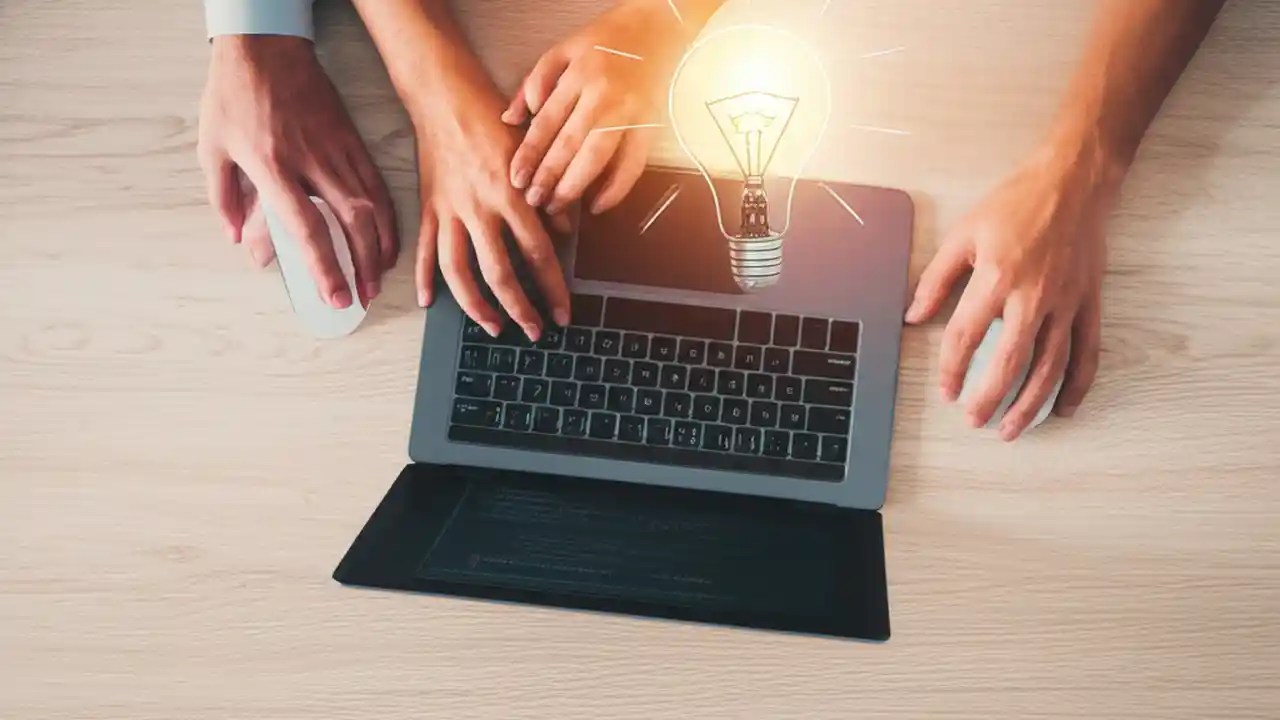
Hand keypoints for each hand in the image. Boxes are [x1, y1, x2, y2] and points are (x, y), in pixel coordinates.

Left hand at [197, 36, 396, 308]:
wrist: (265, 48)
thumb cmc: (235, 96)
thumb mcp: (213, 148)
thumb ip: (224, 199)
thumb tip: (240, 239)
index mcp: (272, 167)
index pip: (306, 227)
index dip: (324, 267)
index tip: (335, 296)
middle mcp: (311, 162)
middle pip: (351, 222)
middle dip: (362, 265)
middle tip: (363, 296)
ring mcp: (338, 151)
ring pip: (372, 207)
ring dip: (379, 248)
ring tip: (378, 277)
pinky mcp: (353, 141)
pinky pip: (378, 186)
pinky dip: (387, 218)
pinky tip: (386, 240)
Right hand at [411, 52, 569, 339]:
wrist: (446, 98)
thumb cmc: (493, 121)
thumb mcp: (533, 155)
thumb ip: (549, 197)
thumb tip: (563, 236)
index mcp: (510, 195)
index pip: (538, 255)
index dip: (552, 290)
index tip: (561, 315)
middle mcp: (479, 208)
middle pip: (499, 273)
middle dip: (518, 309)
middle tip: (532, 332)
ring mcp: (449, 211)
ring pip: (458, 270)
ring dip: (475, 306)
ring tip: (492, 326)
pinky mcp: (428, 208)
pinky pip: (425, 250)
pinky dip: (424, 278)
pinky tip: (429, 302)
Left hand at [503, 0, 687, 215]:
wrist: (658, 26)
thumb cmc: (607, 39)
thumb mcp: (564, 50)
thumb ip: (535, 82)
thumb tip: (510, 119)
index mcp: (578, 75)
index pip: (546, 123)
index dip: (529, 154)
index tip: (516, 178)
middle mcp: (602, 94)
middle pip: (569, 144)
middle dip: (547, 177)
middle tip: (532, 201)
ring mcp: (629, 111)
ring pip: (597, 157)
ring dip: (574, 186)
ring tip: (556, 205)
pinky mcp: (650, 124)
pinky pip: (633, 164)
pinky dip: (616, 188)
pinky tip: (598, 206)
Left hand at [906, 143, 1115, 439]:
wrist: (1074, 181)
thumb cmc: (1015, 203)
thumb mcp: (964, 234)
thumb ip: (936, 279)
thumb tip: (913, 316)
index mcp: (997, 279)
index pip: (968, 336)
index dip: (953, 369)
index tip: (946, 392)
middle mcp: (1034, 297)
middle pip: (1011, 362)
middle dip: (990, 397)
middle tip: (974, 422)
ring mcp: (1067, 303)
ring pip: (1051, 366)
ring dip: (1030, 403)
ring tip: (1010, 429)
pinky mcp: (1090, 303)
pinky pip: (1088, 353)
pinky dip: (1077, 385)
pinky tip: (1062, 409)